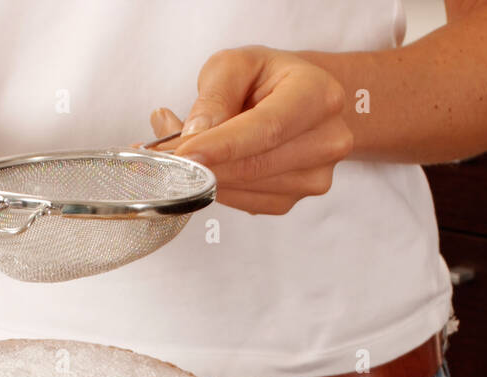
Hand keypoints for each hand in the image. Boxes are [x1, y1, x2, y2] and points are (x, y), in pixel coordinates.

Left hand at [151, 47, 352, 214]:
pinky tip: (206, 165)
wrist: (299, 101)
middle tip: (159, 153)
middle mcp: (326, 140)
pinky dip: (216, 186)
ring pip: (246, 188)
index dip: (224, 145)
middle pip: (256, 165)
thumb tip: (196, 136)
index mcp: (318, 95)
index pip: (268, 128)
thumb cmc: (267, 78)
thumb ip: (215, 96)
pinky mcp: (293, 200)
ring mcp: (314, 176)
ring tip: (180, 146)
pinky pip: (244, 202)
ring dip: (204, 175)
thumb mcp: (236, 64)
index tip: (183, 154)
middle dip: (202, 163)